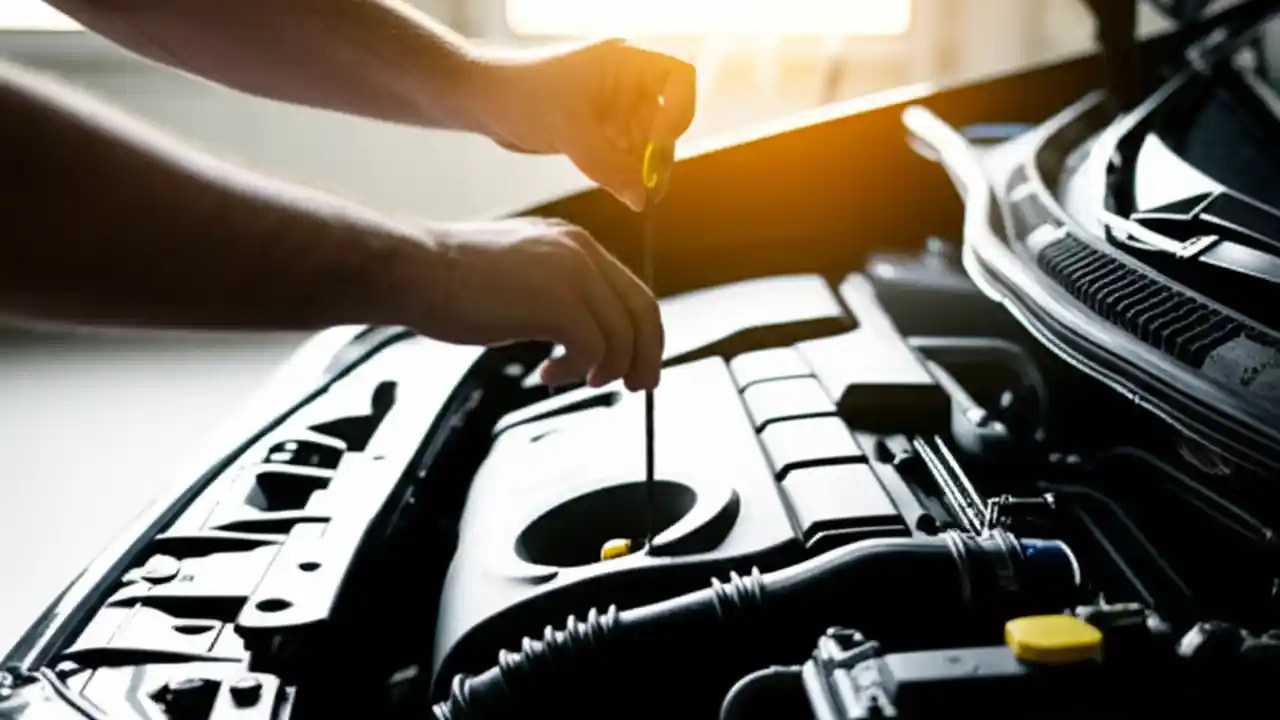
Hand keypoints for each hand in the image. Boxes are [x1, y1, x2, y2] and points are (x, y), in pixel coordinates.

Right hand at [409, 217, 661, 390]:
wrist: (414, 269)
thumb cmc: (452, 278)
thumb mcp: (521, 273)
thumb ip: (556, 290)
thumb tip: (582, 331)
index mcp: (574, 243)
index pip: (632, 290)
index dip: (643, 333)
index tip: (638, 363)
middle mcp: (581, 252)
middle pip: (642, 312)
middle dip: (646, 356)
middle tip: (638, 387)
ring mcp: (572, 275)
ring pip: (622, 335)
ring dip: (606, 368)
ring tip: (579, 381)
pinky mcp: (557, 304)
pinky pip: (593, 349)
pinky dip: (578, 371)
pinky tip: (548, 375)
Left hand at [477, 40, 695, 210]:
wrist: (483, 101)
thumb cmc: (522, 97)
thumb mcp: (571, 134)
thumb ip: (610, 168)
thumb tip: (643, 201)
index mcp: (625, 62)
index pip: (679, 79)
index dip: (680, 112)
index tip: (660, 142)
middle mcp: (626, 81)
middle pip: (666, 119)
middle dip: (659, 155)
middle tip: (650, 192)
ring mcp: (614, 106)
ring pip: (647, 142)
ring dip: (643, 170)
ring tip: (634, 196)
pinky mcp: (600, 128)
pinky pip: (626, 154)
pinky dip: (626, 172)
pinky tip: (620, 188)